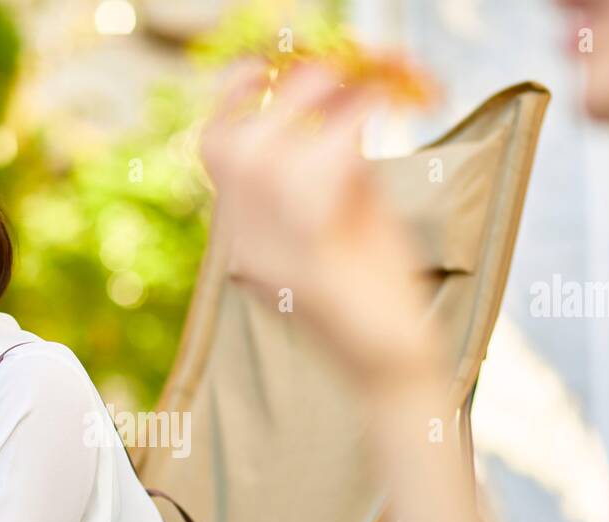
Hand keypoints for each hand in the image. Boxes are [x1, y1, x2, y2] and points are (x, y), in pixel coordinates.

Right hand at [199, 56, 443, 386]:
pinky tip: (391, 113)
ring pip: (266, 153)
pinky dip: (354, 124)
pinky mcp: (313, 266)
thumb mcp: (351, 219)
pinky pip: (319, 175)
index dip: (233, 98)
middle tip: (332, 70)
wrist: (393, 371)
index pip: (216, 150)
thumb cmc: (379, 294)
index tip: (266, 64)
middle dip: (279, 90)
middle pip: (229, 146)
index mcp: (247, 235)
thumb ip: (335, 166)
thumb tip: (345, 101)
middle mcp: (247, 247)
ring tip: (371, 89)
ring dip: (320, 100)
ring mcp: (273, 261)